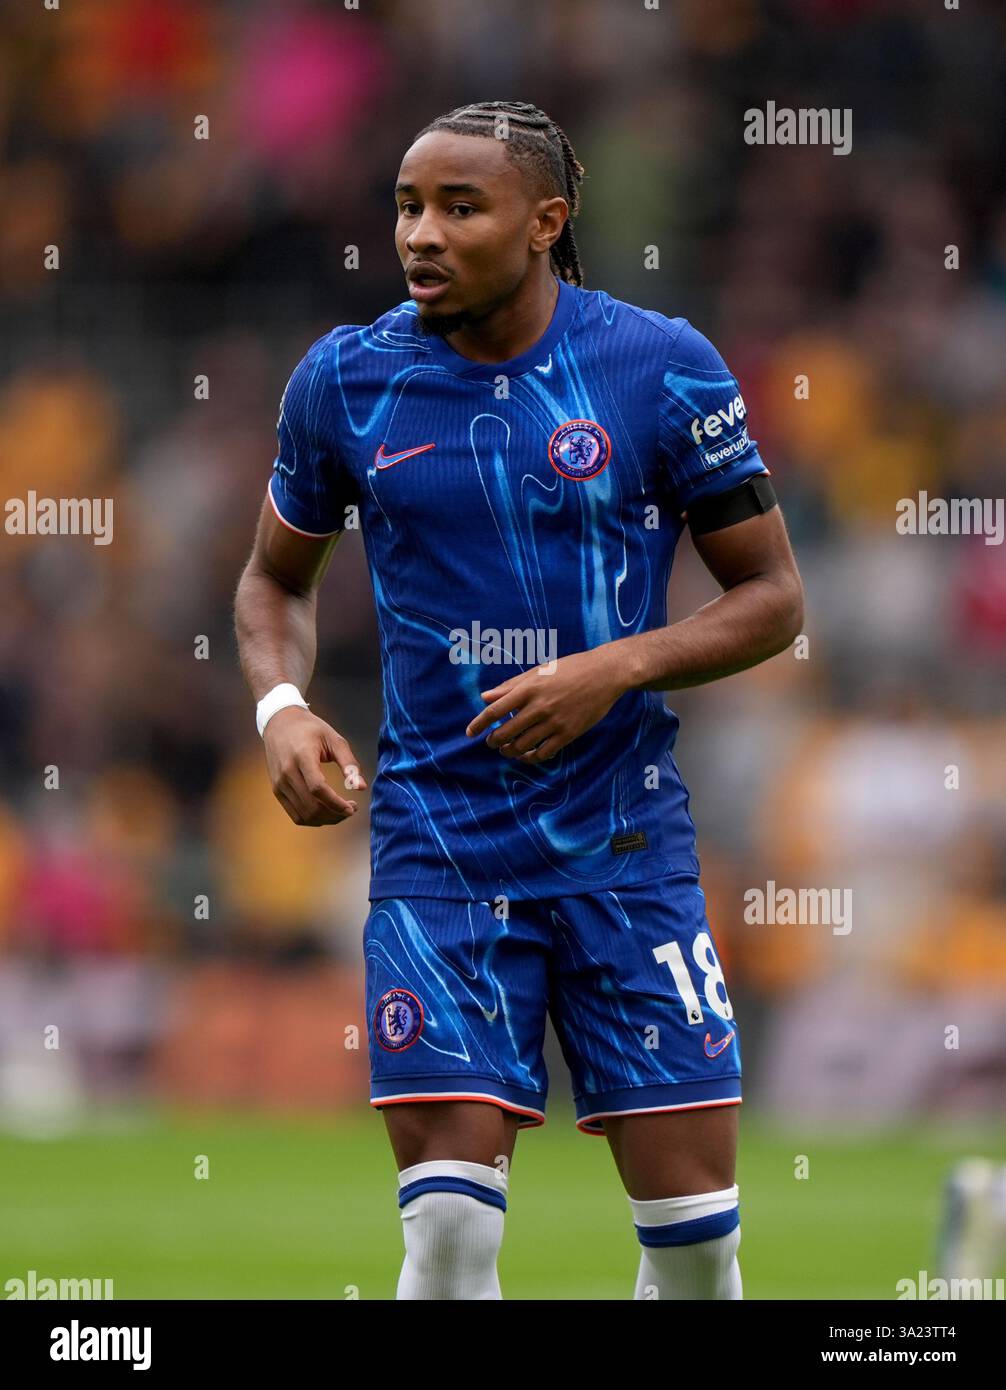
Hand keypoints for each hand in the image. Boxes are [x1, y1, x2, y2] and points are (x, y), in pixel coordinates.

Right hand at [263, 707, 367, 825]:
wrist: (280, 723)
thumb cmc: (311, 729)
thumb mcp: (334, 739)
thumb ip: (349, 763)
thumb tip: (361, 788)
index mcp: (302, 756)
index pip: (317, 788)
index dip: (336, 803)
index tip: (353, 807)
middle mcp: (287, 772)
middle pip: (311, 806)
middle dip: (335, 814)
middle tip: (351, 809)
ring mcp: (279, 783)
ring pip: (303, 815)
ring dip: (326, 820)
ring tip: (341, 812)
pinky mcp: (276, 790)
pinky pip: (295, 814)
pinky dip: (313, 819)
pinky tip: (326, 812)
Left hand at [464, 645, 628, 762]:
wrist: (605, 674)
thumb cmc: (570, 669)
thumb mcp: (539, 671)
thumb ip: (510, 686)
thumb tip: (485, 697)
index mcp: (529, 688)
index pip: (495, 710)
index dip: (479, 723)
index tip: (469, 733)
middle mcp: (539, 707)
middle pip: (505, 732)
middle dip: (493, 741)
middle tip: (491, 742)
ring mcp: (554, 722)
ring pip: (522, 746)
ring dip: (509, 751)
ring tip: (507, 749)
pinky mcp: (568, 734)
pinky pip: (543, 753)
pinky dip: (530, 758)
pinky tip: (526, 755)